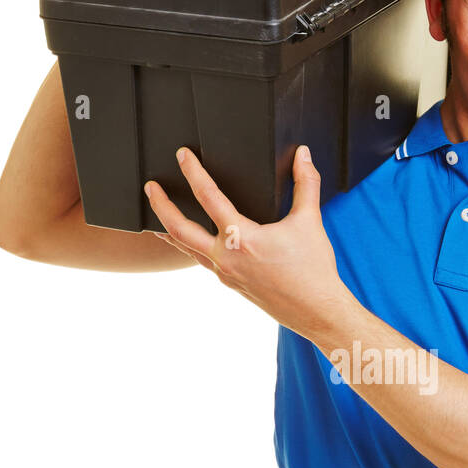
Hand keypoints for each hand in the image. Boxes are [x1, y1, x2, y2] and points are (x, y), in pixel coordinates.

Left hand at [144, 145, 352, 342]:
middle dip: (161, 206)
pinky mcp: (231, 284)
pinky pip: (202, 262)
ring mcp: (225, 274)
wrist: (316, 311)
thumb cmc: (313, 270)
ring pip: (186, 249)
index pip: (208, 197)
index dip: (193, 172)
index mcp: (241, 238)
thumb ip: (306, 183)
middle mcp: (225, 257)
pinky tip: (191, 244)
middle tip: (150, 188)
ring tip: (157, 218)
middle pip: (179, 229)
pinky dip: (190, 248)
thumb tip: (303, 156)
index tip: (182, 156)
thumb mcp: (309, 221)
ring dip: (170, 230)